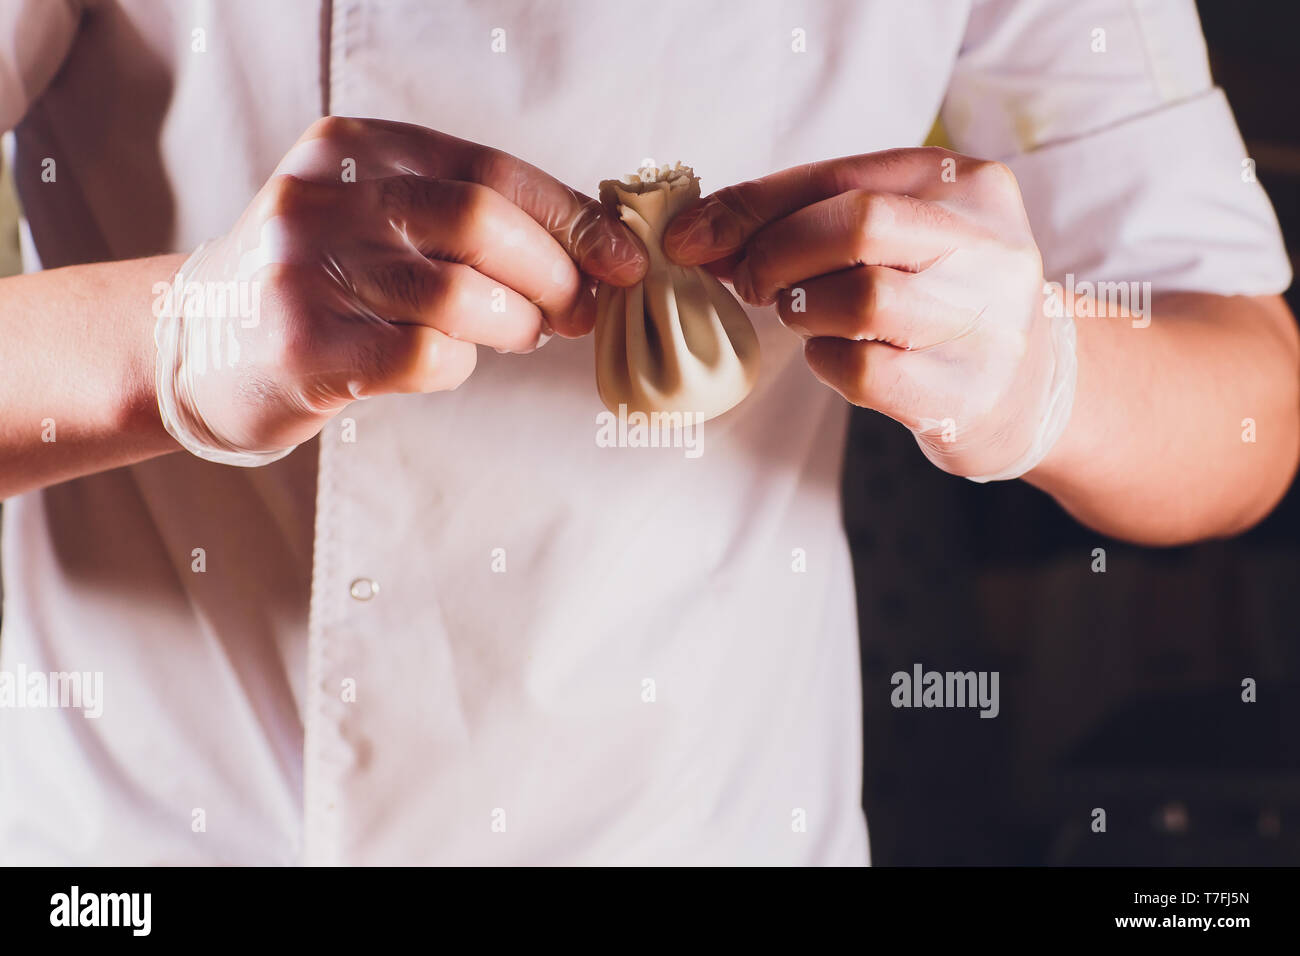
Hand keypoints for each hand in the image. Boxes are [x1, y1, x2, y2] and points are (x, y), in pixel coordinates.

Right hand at [155, 116, 646, 464]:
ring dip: (519, 325)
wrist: (197, 345)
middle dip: (556, 273)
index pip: (491, 169)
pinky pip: (427, 356)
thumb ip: (464, 216)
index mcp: (353, 147)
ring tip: (522, 335)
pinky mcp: (305, 347)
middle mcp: (325, 197)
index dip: (573, 216)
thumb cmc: (318, 281)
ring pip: (462, 295)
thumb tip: (589, 247)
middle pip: (482, 222)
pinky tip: (449, 361)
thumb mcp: (374, 215)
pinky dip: (462, 364)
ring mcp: (307, 271)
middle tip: (579, 310)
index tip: (622, 258)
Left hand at [663, 148, 1075, 481]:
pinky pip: (864, 368)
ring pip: (861, 298)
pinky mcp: (965, 392)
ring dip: (804, 310)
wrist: (1030, 388)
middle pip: (858, 225)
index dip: (752, 206)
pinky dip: (827, 361)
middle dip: (778, 254)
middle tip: (754, 283)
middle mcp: (989, 246)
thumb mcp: (898, 235)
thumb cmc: (938, 299)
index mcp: (968, 185)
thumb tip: (701, 233)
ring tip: (807, 316)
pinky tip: (836, 354)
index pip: (840, 176)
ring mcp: (985, 323)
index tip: (693, 236)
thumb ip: (807, 219)